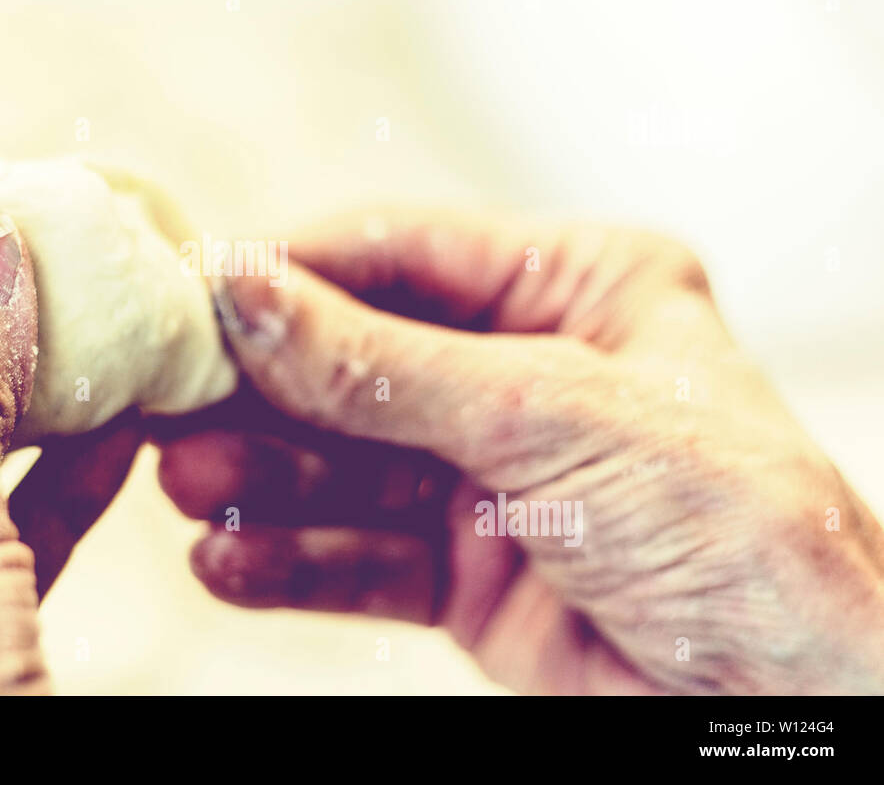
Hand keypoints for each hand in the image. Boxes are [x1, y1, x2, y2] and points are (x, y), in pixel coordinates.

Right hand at [153, 211, 883, 693]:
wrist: (788, 707)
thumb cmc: (737, 527)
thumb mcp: (550, 416)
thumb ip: (381, 364)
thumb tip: (245, 291)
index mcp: (574, 288)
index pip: (401, 254)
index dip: (295, 271)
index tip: (199, 291)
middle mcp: (526, 373)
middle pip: (358, 361)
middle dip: (268, 389)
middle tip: (172, 400)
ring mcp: (492, 476)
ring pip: (347, 464)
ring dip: (266, 477)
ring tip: (186, 485)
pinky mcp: (468, 571)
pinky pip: (362, 555)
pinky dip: (293, 560)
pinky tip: (227, 561)